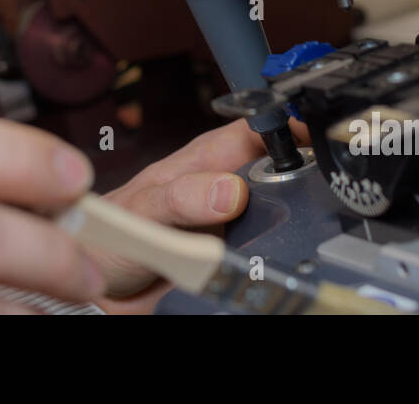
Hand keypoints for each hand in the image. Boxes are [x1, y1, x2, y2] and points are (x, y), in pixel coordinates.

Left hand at [89, 117, 311, 313]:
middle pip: (284, 174)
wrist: (97, 291)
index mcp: (206, 161)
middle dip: (306, 182)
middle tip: (322, 196)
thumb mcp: (142, 210)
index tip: (320, 137)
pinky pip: (269, 261)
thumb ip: (181, 197)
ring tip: (301, 240)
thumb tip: (229, 191)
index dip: (292, 126)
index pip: (260, 129)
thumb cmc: (106, 235)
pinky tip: (280, 271)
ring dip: (295, 229)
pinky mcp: (237, 264)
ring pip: (284, 218)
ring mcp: (235, 228)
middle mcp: (226, 191)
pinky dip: (279, 264)